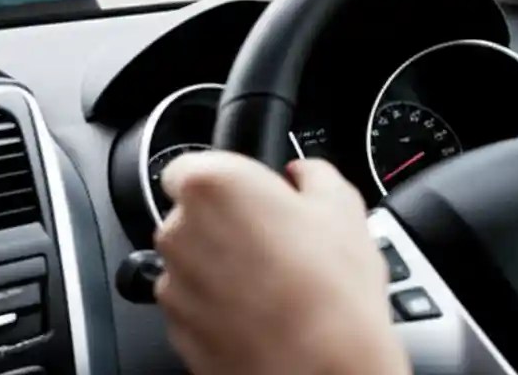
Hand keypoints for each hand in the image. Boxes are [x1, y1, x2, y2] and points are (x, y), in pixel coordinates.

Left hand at [155, 153, 408, 374]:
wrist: (322, 369)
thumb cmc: (332, 289)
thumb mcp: (343, 207)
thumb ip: (313, 174)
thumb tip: (304, 174)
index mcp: (214, 186)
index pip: (190, 163)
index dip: (226, 178)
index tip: (253, 192)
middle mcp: (181, 231)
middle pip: (192, 215)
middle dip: (227, 224)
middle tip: (277, 240)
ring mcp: (174, 284)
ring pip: (193, 261)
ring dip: (222, 267)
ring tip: (275, 282)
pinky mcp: (176, 329)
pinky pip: (194, 304)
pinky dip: (218, 306)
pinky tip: (262, 313)